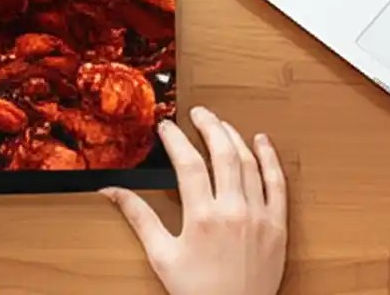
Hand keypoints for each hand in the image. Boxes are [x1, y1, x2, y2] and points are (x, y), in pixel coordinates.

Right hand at [102, 106, 287, 294]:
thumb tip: (111, 191)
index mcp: (201, 217)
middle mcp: (233, 211)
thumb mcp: (161, 256)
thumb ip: (138, 218)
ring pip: (248, 163)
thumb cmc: (196, 291)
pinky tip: (261, 141)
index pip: (187, 164)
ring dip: (234, 137)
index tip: (167, 126)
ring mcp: (258, 216)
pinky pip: (277, 183)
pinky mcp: (277, 225)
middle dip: (208, 126)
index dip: (175, 139)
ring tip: (221, 124)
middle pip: (221, 153)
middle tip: (197, 112)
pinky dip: (270, 158)